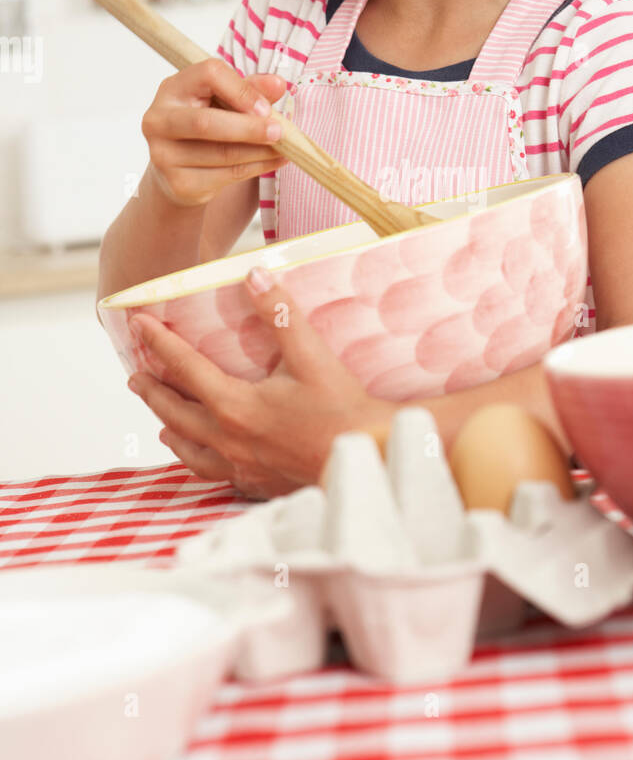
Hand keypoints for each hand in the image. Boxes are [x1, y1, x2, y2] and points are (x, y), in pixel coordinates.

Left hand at [125, 266, 395, 497]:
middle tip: (136, 377)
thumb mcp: (312, 355)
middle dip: (153, 392)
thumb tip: (255, 274)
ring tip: (162, 424)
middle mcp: (228, 440)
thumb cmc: (343, 408)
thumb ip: (280, 313)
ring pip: (190, 451)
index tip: (137, 325)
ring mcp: (241, 467)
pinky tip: (209, 457)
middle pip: (175, 413)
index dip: (158, 343)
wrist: (368, 460)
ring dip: (171, 430)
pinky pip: (215, 474)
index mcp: (235, 406)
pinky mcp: (257, 485)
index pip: (184, 368)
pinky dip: (200, 461)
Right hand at [142, 59, 290, 208]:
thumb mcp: (225, 100)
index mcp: (171, 89)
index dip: (241, 90)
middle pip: (206, 123)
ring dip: (261, 151)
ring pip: (222, 153)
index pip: (208, 75)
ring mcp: (163, 155)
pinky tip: (274, 161)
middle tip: (280, 132)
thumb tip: (278, 84)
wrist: (178, 170)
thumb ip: (250, 89)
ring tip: (286, 148)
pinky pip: (226, 175)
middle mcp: (159, 120)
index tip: (266, 107)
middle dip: (249, 128)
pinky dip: (257, 168)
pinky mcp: (178, 183)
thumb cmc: (206, 124)